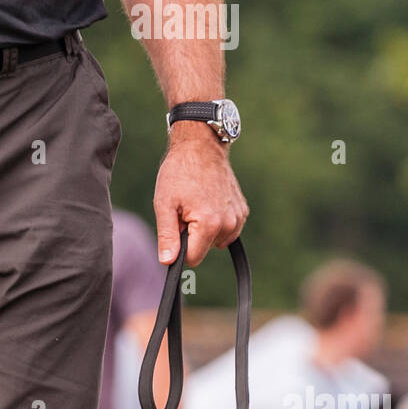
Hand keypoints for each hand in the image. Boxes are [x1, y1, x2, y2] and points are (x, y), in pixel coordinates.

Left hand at [154, 124, 248, 266]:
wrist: (201, 146)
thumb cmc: (180, 173)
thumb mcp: (164, 205)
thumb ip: (167, 237)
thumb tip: (168, 262)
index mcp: (209, 225)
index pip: (192, 260)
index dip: (180, 249)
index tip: (177, 227)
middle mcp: (228, 224)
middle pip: (204, 250)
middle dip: (192, 237)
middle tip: (186, 211)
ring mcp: (238, 218)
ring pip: (215, 242)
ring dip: (204, 229)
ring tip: (197, 204)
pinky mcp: (242, 211)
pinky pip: (225, 231)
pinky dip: (216, 222)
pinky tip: (209, 202)